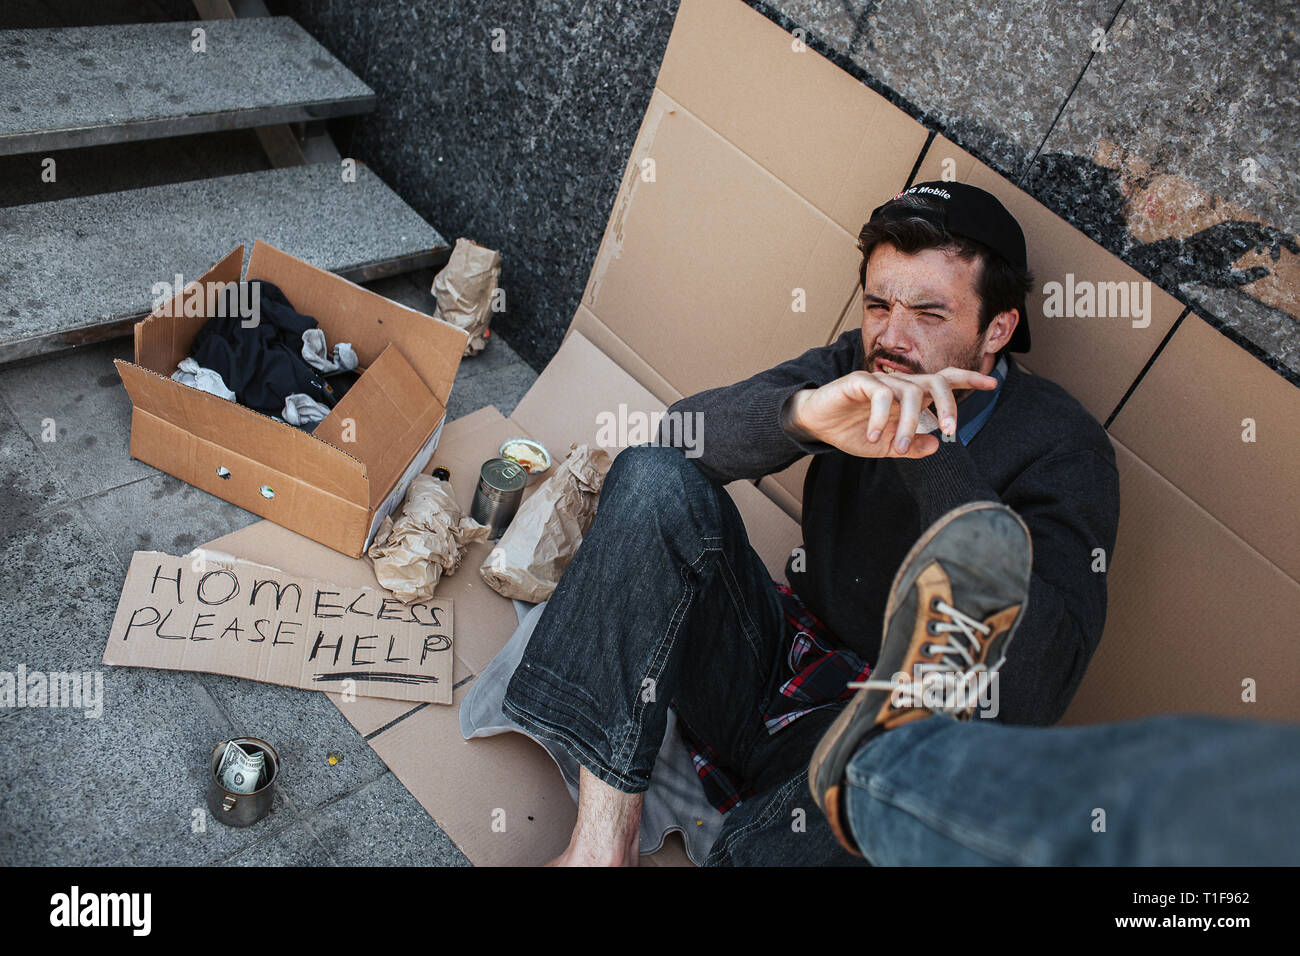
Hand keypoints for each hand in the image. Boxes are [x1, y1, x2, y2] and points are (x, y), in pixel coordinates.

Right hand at [783, 367, 997, 458]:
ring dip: (908, 423)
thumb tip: (936, 446)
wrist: (816, 423)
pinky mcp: (860, 381)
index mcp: (910, 396)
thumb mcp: (886, 445)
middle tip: (950, 431)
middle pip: (935, 382)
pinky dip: (882, 417)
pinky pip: (880, 394)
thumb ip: (911, 446)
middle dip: (949, 404)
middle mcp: (900, 384)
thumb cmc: (851, 430)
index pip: (944, 381)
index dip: (968, 380)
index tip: (992, 384)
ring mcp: (881, 380)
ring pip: (909, 393)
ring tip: (898, 447)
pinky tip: (876, 436)